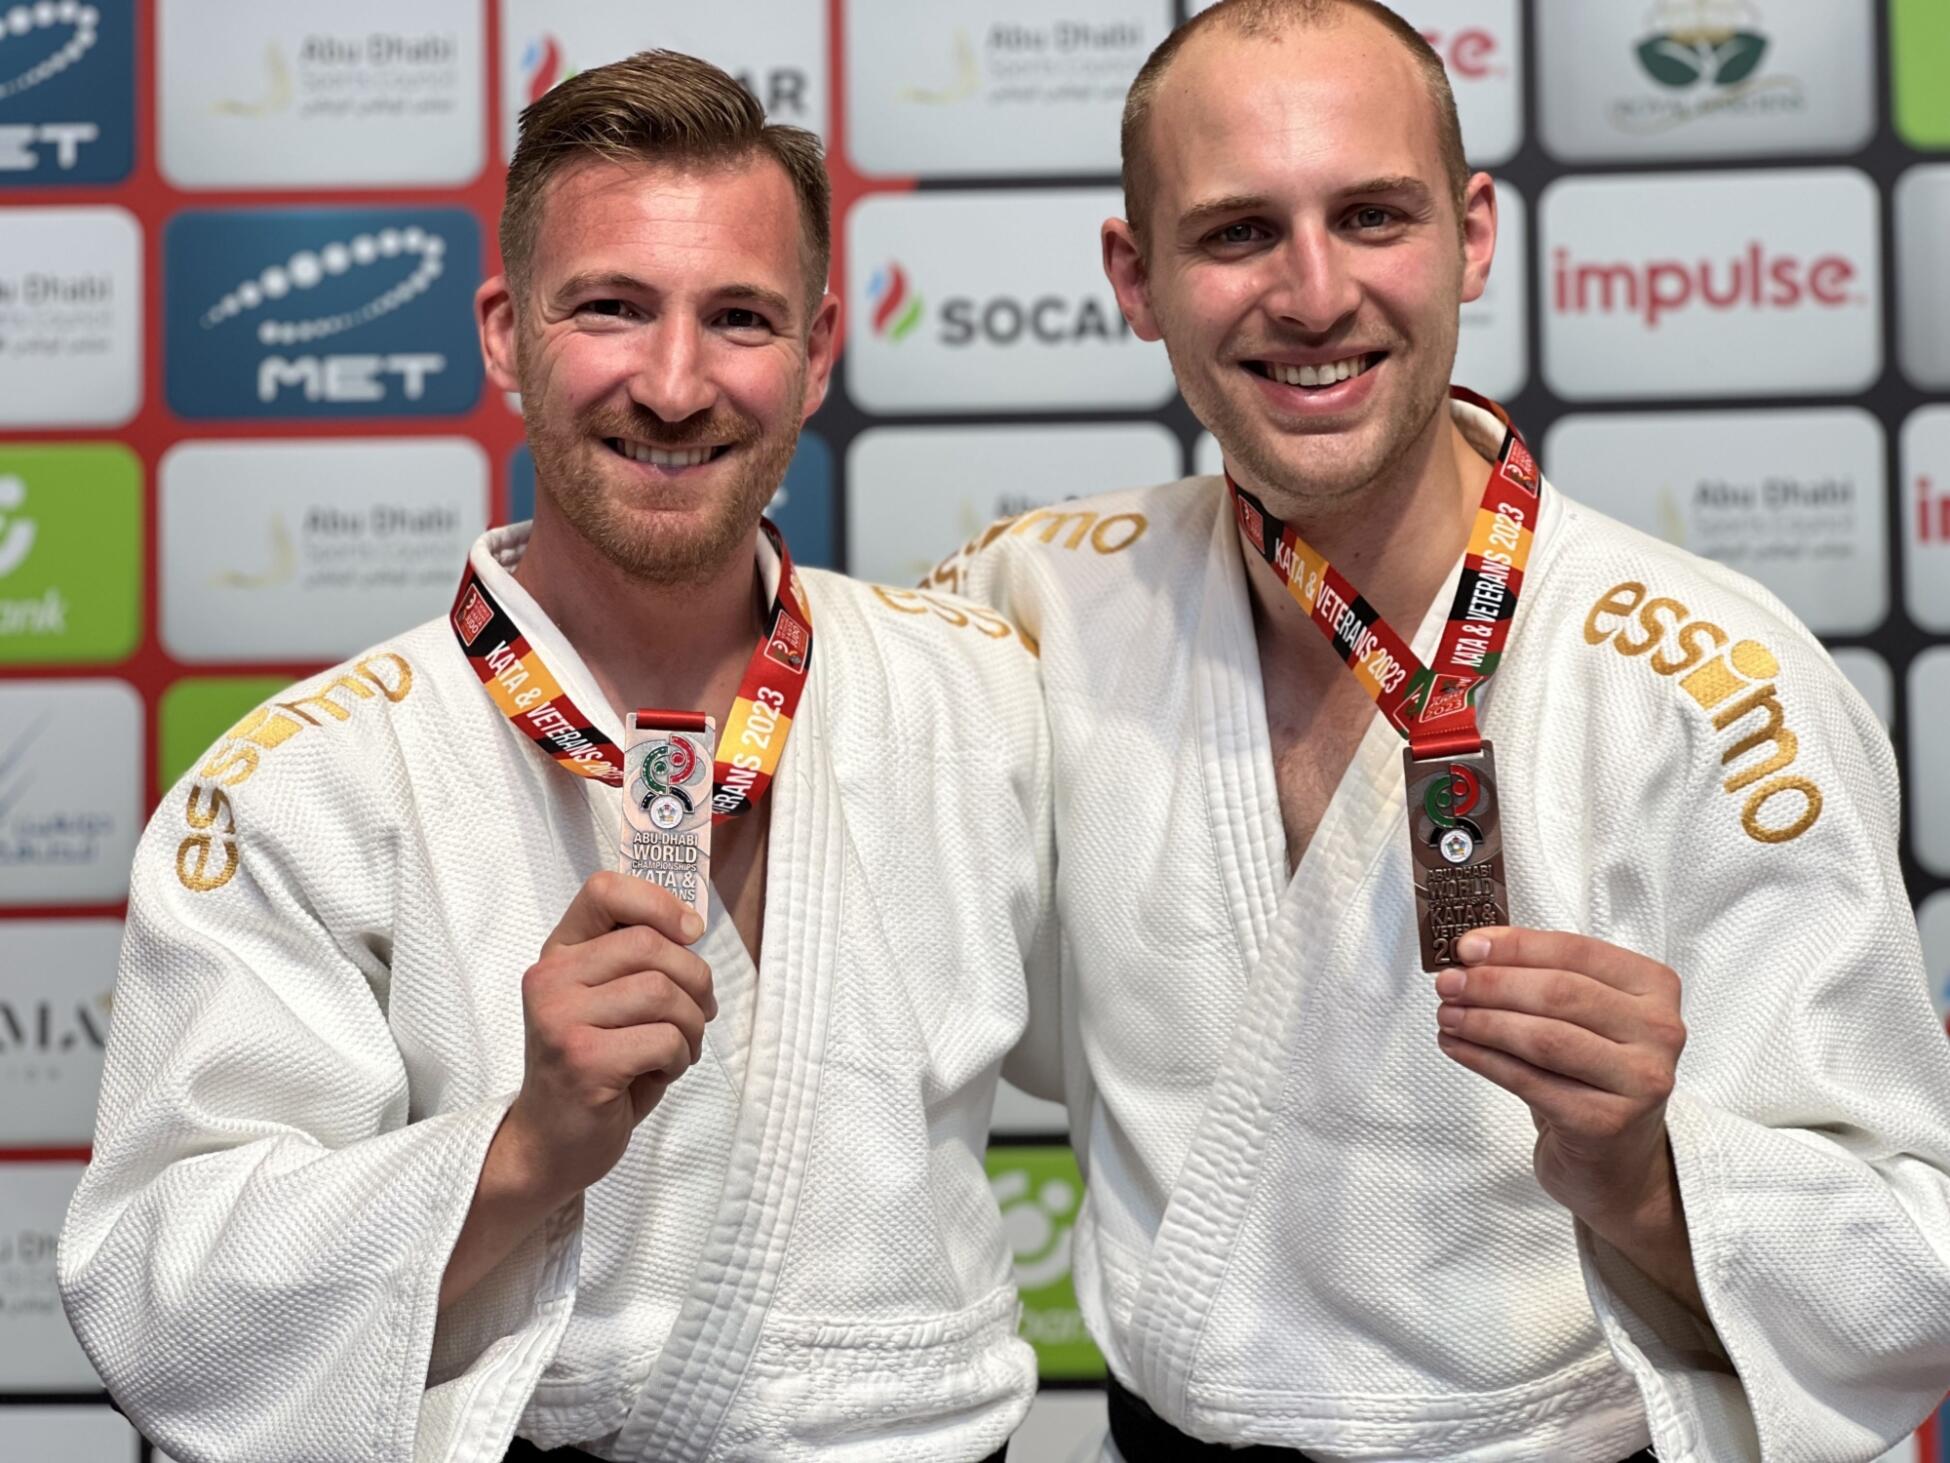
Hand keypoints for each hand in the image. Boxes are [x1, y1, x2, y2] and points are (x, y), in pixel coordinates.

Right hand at [502, 871, 715, 1202]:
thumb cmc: (595, 1067)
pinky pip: (665, 1040)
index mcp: (558, 954)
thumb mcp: (609, 1001)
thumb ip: (638, 959)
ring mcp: (560, 1019)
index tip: (690, 934)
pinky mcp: (583, 1061)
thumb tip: (692, 926)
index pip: (604, 890)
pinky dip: (679, 1059)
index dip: (660, 903)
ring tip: (677, 1049)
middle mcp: (550, 979)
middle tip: (696, 1015)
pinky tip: (658, 1072)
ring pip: (664, 992)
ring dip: (691, 1025)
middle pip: (651, 945)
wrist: (552, 1143)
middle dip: (695, 982)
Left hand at [1434, 927, 1686, 1236]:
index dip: (1516, 946)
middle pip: (1560, 993)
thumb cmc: (1591, 1075)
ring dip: (1483, 1022)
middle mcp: (1659, 1031)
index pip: (1577, 952)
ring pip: (1544, 1037)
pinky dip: (1484, 1060)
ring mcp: (1639, 1080)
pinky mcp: (1607, 1122)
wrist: (1618, 1162)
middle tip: (1448, 984)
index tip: (1467, 946)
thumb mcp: (1581, 1017)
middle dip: (1492, 984)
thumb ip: (1540, 978)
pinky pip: (1529, 1081)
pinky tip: (1456, 1047)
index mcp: (1655, 988)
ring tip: (1447, 1016)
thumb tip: (1472, 954)